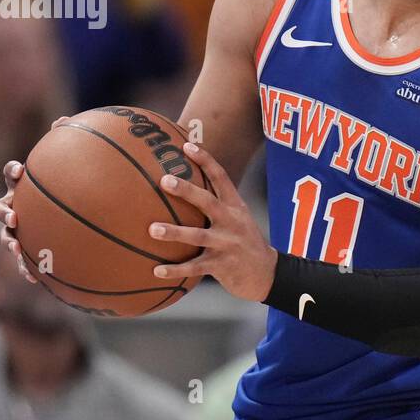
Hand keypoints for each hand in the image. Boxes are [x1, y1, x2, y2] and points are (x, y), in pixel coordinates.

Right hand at [0, 116, 70, 283]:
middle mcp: (16, 206)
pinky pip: (25, 260)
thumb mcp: (66, 168)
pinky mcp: (28, 249)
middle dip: (4, 211)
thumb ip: (65, 144)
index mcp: (24, 186)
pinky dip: (27, 268)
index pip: (12, 174)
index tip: (19, 170)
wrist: (70, 215)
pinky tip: (36, 279)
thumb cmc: (66, 186)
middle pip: (0, 207)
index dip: (13, 172)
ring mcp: (19, 229)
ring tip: (17, 249)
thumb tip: (64, 119)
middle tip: (14, 216)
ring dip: (10, 242)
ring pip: (6, 236)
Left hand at [149, 142, 276, 301]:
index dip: (205, 161)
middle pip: (207, 202)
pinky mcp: (221, 265)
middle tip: (164, 180)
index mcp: (235, 207)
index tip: (186, 146)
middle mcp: (231, 222)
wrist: (266, 273)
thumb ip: (217, 205)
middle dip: (186, 190)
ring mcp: (226, 244)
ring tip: (152, 229)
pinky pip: (194, 267)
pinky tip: (156, 270)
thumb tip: (186, 188)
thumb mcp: (238, 218)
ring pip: (197, 236)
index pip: (221, 177)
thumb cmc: (244, 242)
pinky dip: (175, 270)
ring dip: (174, 233)